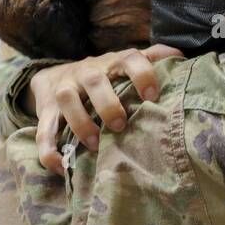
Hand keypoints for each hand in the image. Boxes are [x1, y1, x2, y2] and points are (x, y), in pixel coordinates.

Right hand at [28, 45, 182, 175]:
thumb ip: (152, 59)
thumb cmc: (105, 75)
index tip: (152, 96)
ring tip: (95, 145)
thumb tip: (181, 56)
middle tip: (120, 126)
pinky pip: (43, 131)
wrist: (56, 74)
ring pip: (66, 100)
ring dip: (80, 123)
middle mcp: (87, 72)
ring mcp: (64, 90)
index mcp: (113, 62)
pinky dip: (49, 151)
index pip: (129, 59)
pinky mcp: (46, 110)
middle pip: (94, 80)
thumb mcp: (125, 64)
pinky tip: (63, 168)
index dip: (142, 74)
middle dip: (108, 103)